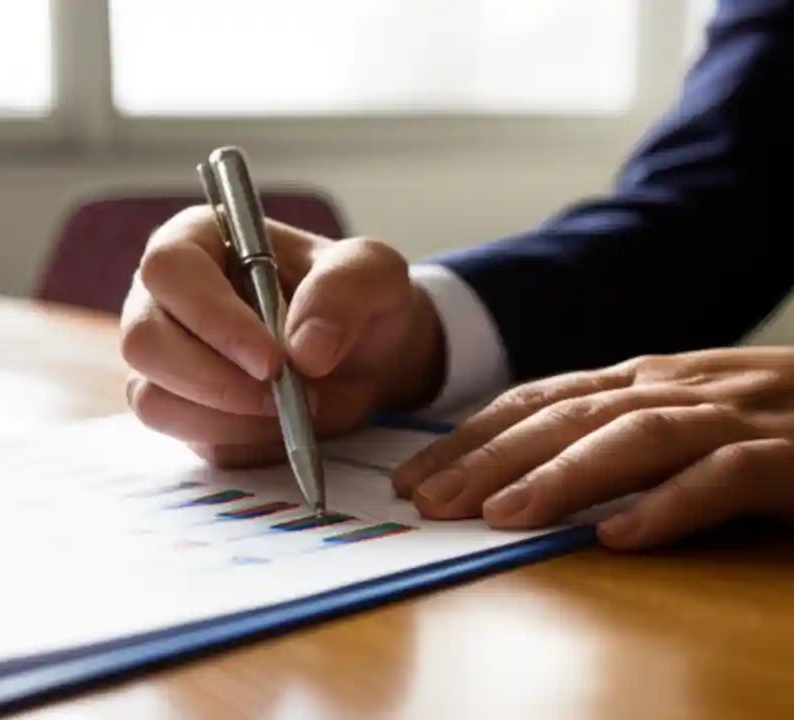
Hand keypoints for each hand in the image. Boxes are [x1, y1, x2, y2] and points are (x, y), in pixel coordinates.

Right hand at [120, 206, 445, 466]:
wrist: (362, 359)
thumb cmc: (355, 301)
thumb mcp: (374, 275)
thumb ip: (345, 290)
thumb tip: (304, 350)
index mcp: (196, 240)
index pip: (170, 270)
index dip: (212, 317)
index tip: (271, 360)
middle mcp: (161, 297)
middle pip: (144, 341)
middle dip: (217, 380)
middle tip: (286, 396)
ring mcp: (162, 358)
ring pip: (153, 398)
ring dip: (227, 417)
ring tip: (291, 410)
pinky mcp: (175, 408)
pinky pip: (182, 435)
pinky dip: (234, 440)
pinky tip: (277, 427)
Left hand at [393, 347, 793, 548]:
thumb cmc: (776, 420)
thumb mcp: (683, 417)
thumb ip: (611, 432)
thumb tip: (518, 472)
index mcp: (646, 377)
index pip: (537, 400)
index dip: (469, 436)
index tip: (412, 477)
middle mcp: (681, 385)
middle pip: (567, 415)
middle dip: (488, 457)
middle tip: (427, 502)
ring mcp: (738, 416)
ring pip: (634, 436)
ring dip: (561, 476)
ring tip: (501, 516)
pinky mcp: (792, 457)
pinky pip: (725, 478)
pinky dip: (669, 505)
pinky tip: (619, 537)